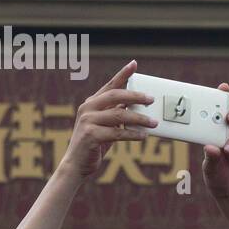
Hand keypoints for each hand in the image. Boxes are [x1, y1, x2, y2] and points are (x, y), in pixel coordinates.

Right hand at [57, 59, 156, 179]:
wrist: (75, 165)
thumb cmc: (93, 144)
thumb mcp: (104, 125)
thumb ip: (115, 114)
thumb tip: (136, 105)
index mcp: (90, 103)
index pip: (110, 85)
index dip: (122, 74)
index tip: (134, 64)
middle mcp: (87, 109)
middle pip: (115, 96)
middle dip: (136, 96)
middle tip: (151, 99)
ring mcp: (88, 122)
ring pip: (120, 115)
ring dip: (140, 119)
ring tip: (153, 123)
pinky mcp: (91, 136)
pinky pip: (118, 133)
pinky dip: (133, 134)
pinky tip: (143, 135)